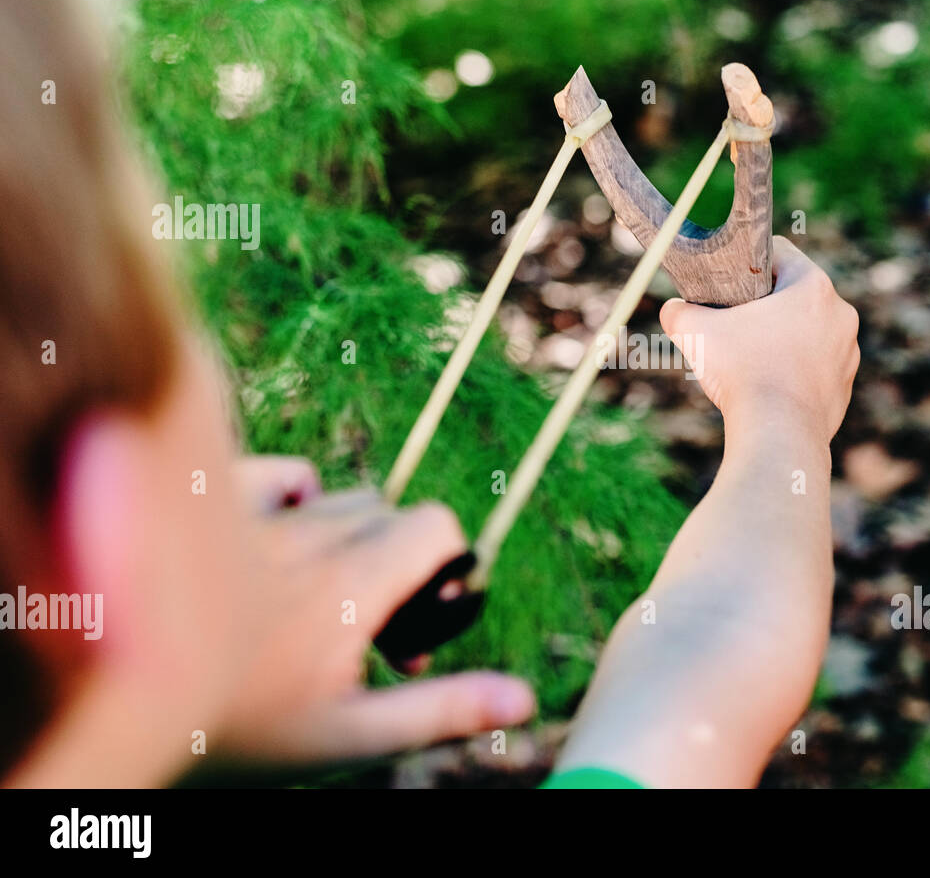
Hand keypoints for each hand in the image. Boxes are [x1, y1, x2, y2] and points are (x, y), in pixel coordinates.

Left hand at [215, 456, 534, 763]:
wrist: (125, 702)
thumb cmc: (241, 727)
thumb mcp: (349, 734)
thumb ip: (440, 709)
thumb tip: (525, 698)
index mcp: (351, 586)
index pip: (435, 525)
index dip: (446, 562)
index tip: (425, 614)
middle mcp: (312, 536)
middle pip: (393, 516)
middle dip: (399, 564)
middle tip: (372, 629)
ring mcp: (262, 515)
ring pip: (344, 498)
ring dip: (354, 535)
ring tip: (325, 595)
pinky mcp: (217, 501)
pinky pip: (287, 475)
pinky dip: (299, 497)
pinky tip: (284, 540)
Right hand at [659, 236, 859, 443]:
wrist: (778, 434)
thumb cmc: (742, 372)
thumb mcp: (697, 333)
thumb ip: (680, 313)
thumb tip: (673, 311)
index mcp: (813, 286)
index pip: (778, 254)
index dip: (747, 266)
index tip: (730, 285)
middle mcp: (840, 314)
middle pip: (795, 295)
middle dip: (765, 306)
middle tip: (735, 325)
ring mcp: (847, 352)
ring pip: (808, 332)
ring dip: (783, 339)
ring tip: (752, 360)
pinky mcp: (844, 386)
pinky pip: (816, 367)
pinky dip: (795, 371)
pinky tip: (771, 386)